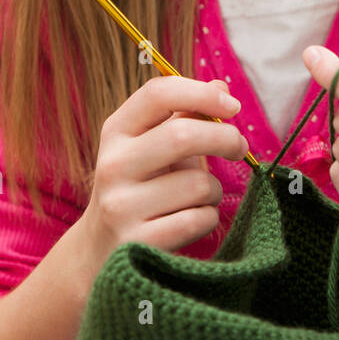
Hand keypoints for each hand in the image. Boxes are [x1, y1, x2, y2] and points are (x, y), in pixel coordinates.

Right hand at [78, 76, 248, 270]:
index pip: (158, 94)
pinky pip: (198, 219)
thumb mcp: (151, 146)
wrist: (99, 251)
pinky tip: (189, 221)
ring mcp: (121, 206)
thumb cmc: (139, 188)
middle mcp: (113, 165)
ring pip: (199, 184)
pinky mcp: (136, 243)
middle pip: (183, 135)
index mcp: (116, 132)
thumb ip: (185, 115)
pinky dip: (206, 219)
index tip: (232, 107)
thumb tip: (221, 88)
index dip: (202, 94)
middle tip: (239, 148)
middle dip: (225, 139)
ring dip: (213, 191)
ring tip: (197, 199)